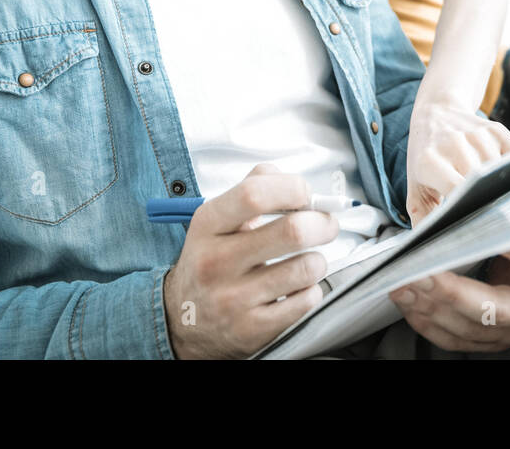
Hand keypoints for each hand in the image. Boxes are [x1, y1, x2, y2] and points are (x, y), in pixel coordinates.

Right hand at [162, 163, 338, 358]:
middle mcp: (217, 261)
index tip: (306, 194)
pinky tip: (297, 287)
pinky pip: (306, 301)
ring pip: (306, 268)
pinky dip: (311, 290)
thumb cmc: (210, 260)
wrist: (182, 320)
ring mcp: (234, 298)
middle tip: (327, 223)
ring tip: (308, 260)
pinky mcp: (252, 329)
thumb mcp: (216, 220)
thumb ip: (252, 187)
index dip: (292, 188)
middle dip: (323, 223)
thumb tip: (293, 180)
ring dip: (318, 260)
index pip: (254, 194)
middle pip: (292, 231)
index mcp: (208, 225)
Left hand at [387, 157, 509, 352]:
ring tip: (403, 279)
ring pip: (470, 328)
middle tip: (422, 269)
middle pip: (499, 310)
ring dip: (432, 307)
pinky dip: (426, 321)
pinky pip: (453, 340)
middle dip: (456, 292)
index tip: (491, 235)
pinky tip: (406, 298)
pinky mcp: (489, 341)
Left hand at [405, 100, 509, 225]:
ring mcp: (477, 134)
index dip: (470, 211)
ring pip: (500, 171)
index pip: (456, 191)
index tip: (478, 229)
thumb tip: (432, 255)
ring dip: (502, 187)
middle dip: (489, 203)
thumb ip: (423, 219)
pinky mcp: (497, 129)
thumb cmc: (426, 158)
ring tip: (499, 199)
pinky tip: (508, 180)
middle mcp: (453, 144)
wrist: (436, 113)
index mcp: (429, 161)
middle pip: (482, 182)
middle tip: (495, 223)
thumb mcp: (417, 189)